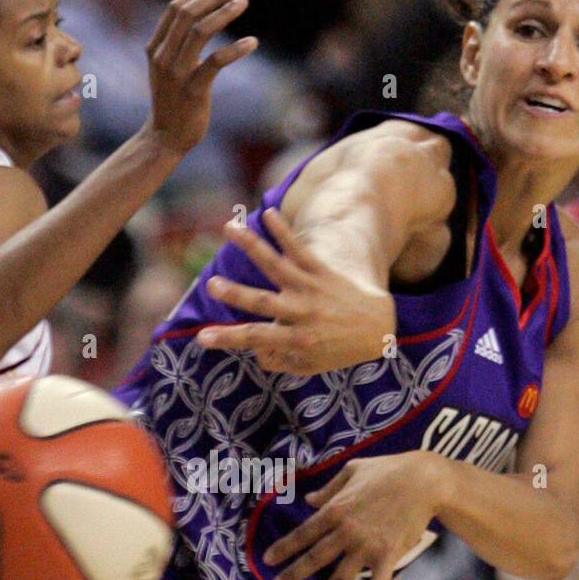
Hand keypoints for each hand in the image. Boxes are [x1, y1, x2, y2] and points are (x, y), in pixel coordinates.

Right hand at [143, 0, 257, 156]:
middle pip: (188, 14)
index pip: (176, 8)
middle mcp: (163, 57)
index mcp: (156, 48)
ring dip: (225, 13)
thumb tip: (200, 20)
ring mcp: (177, 74)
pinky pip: (216, 61)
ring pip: (201, 31)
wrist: (164, 139)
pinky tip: (252, 42)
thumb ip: (176, 45)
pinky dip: (236, 49)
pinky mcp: (193, 91)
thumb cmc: (172, 102)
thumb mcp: (166, 69)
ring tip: (244, 4)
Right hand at [195, 208, 396, 373]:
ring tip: (229, 228)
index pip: (255, 338)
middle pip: (264, 302)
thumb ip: (279, 361)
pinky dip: (284, 231)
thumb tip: (253, 351)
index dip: (227, 339)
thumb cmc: (337, 350)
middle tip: (211, 284)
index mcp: (297, 339)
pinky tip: (267, 213)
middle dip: (236, 293)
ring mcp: (312, 289)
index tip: (200, 337)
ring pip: (277, 265)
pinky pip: (300, 248)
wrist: (378, 329)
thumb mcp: (310, 366)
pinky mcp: (322, 271)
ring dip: (252, 246)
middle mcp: (302, 313)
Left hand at [264, 453, 453, 579]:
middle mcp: (346, 531)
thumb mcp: (352, 470)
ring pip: (340, 578)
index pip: (304, 532)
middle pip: (315, 557)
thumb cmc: (388, 470)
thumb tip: (308, 500)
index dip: (285, 547)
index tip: (267, 560)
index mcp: (336, 509)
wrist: (424, 480)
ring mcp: (367, 546)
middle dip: (294, 575)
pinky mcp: (388, 556)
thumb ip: (329, 488)